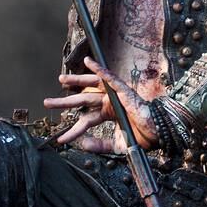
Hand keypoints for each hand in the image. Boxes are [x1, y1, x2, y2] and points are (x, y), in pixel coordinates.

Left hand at [44, 56, 158, 152]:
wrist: (158, 134)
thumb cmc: (142, 138)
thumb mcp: (117, 145)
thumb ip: (100, 145)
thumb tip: (83, 145)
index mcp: (108, 113)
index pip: (86, 120)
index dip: (73, 130)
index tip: (61, 140)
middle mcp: (109, 102)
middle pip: (83, 99)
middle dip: (65, 101)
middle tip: (47, 103)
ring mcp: (116, 95)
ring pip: (92, 85)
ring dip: (77, 80)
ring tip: (61, 79)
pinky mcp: (124, 90)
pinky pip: (110, 78)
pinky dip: (100, 70)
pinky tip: (89, 62)